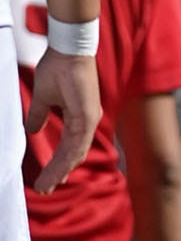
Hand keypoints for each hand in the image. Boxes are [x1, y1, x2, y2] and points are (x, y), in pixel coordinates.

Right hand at [27, 48, 100, 192]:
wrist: (66, 50)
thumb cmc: (57, 68)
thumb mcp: (44, 97)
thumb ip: (40, 115)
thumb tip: (32, 129)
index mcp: (79, 118)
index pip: (69, 148)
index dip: (57, 165)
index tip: (46, 180)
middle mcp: (87, 121)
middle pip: (73, 156)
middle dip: (58, 174)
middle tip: (45, 189)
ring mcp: (89, 119)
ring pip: (75, 154)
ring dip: (60, 171)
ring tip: (46, 186)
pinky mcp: (88, 115)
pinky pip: (78, 143)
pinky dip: (68, 159)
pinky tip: (59, 172)